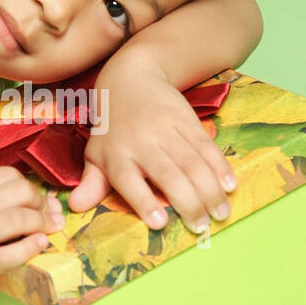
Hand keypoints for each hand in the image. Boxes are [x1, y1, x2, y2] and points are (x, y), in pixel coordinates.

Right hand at [0, 162, 64, 302]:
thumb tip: (7, 181)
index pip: (7, 175)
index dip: (26, 186)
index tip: (32, 199)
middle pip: (20, 190)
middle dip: (39, 201)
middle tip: (44, 214)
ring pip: (22, 217)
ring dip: (42, 222)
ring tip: (46, 230)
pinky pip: (14, 252)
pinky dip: (32, 246)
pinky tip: (38, 245)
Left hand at [68, 60, 237, 230]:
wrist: (131, 78)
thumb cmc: (112, 126)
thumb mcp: (96, 153)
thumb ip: (92, 183)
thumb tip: (75, 207)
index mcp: (116, 156)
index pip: (129, 182)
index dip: (144, 202)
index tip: (160, 223)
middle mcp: (141, 143)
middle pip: (168, 174)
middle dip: (188, 202)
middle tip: (201, 226)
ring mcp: (166, 130)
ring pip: (192, 162)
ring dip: (210, 189)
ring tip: (221, 212)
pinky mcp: (187, 119)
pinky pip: (206, 146)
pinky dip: (220, 166)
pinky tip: (230, 185)